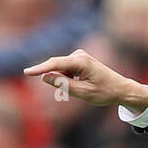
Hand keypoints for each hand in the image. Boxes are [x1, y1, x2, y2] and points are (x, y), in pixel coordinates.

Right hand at [23, 48, 147, 109]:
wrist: (120, 88)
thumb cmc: (104, 92)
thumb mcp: (83, 92)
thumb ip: (63, 84)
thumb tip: (46, 76)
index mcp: (81, 62)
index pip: (55, 64)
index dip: (39, 69)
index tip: (26, 72)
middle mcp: (79, 55)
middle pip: (57, 68)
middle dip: (59, 80)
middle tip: (78, 90)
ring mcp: (79, 56)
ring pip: (61, 71)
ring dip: (66, 82)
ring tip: (85, 88)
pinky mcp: (79, 60)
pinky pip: (66, 71)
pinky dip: (69, 80)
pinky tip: (84, 85)